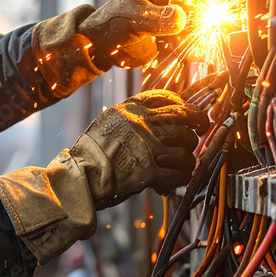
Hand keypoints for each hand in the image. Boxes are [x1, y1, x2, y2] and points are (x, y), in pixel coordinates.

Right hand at [0, 89, 208, 264]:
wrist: (79, 177)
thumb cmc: (91, 153)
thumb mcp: (109, 122)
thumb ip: (133, 118)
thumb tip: (159, 119)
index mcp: (130, 109)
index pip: (167, 97)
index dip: (184, 104)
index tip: (189, 113)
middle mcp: (141, 124)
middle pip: (184, 118)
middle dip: (196, 127)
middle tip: (196, 135)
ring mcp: (147, 147)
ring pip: (186, 148)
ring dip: (188, 158)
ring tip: (182, 164)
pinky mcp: (149, 172)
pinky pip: (180, 172)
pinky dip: (182, 176)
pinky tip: (177, 179)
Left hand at [80, 0, 199, 69]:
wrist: (98, 47)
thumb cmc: (110, 24)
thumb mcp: (133, 18)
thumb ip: (156, 18)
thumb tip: (181, 16)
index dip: (197, 5)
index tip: (207, 18)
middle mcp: (163, 3)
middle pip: (190, 11)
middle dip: (198, 25)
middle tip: (203, 39)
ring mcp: (165, 21)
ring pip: (188, 28)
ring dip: (195, 39)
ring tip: (197, 52)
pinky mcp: (164, 38)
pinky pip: (181, 43)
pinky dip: (188, 49)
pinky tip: (192, 56)